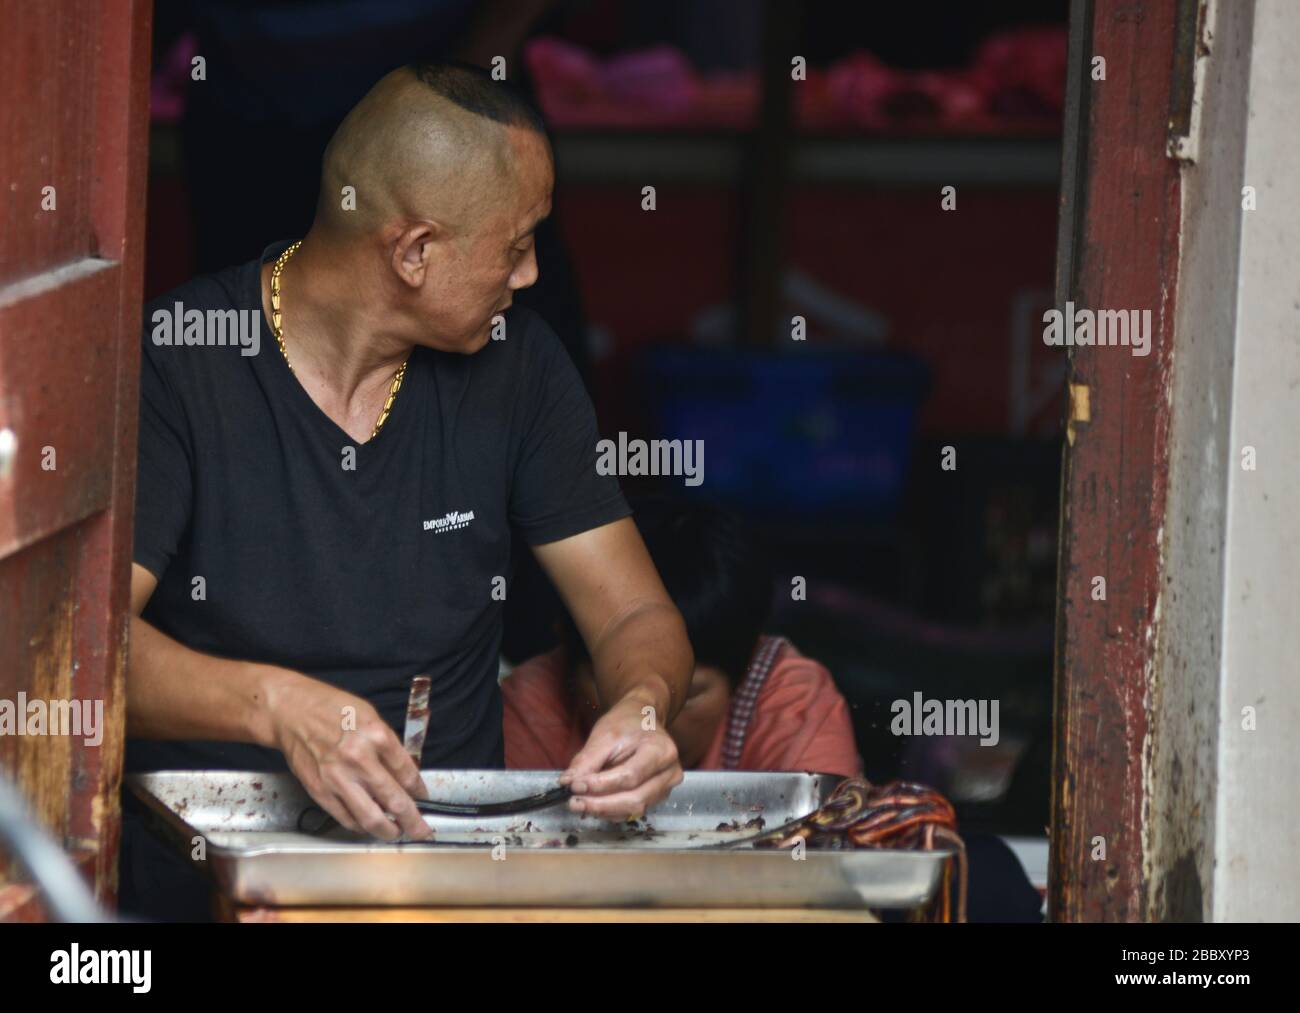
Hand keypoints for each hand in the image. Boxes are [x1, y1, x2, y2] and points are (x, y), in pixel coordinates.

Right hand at [265, 672, 432, 840]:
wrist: (291, 712)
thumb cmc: (332, 709)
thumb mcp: (371, 717)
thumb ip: (389, 746)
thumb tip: (405, 775)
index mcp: (377, 736)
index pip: (408, 773)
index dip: (420, 790)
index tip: (424, 798)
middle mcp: (359, 759)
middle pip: (394, 801)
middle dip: (413, 821)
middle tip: (422, 831)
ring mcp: (338, 778)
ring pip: (371, 818)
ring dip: (388, 831)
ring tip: (397, 833)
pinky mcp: (320, 791)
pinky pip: (346, 818)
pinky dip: (361, 826)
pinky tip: (369, 825)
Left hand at [561, 693, 683, 820]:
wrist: (644, 720)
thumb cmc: (627, 723)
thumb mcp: (604, 734)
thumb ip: (588, 760)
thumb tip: (568, 783)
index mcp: (661, 751)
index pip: (630, 776)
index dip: (601, 785)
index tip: (575, 786)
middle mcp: (670, 772)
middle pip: (635, 798)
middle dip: (601, 804)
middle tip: (574, 803)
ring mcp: (666, 787)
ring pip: (635, 809)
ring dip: (604, 810)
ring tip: (580, 805)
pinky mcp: (657, 796)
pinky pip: (633, 812)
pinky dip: (611, 812)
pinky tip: (594, 805)